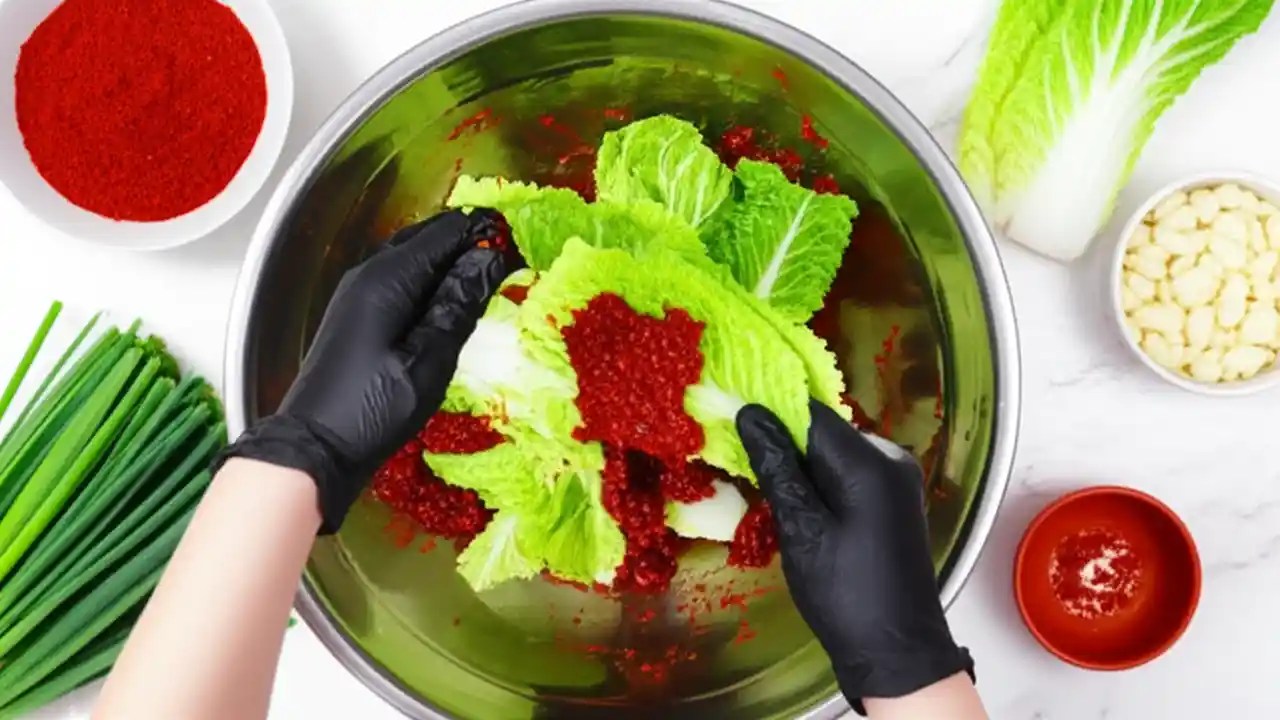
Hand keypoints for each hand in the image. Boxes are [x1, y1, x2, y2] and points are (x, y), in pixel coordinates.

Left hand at [223, 210, 508, 532]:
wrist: (315, 448)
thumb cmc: (374, 409)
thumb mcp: (429, 360)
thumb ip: (459, 304)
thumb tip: (490, 258)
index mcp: (388, 278)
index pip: (447, 233)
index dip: (486, 234)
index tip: (523, 249)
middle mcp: (369, 272)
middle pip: (427, 236)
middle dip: (470, 242)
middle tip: (512, 261)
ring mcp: (358, 291)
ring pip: (414, 256)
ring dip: (451, 261)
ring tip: (489, 279)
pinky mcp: (357, 312)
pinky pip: (402, 278)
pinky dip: (431, 280)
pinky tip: (451, 302)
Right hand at [736, 400, 972, 711]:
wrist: (898, 651)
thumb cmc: (846, 593)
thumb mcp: (801, 528)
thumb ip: (777, 466)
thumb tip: (750, 413)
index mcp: (870, 461)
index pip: (810, 412)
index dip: (768, 409)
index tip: (728, 411)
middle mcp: (890, 458)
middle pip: (823, 432)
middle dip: (781, 442)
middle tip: (739, 461)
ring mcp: (897, 480)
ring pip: (834, 454)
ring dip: (798, 466)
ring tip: (763, 489)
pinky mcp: (894, 500)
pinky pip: (849, 475)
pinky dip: (820, 483)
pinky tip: (796, 507)